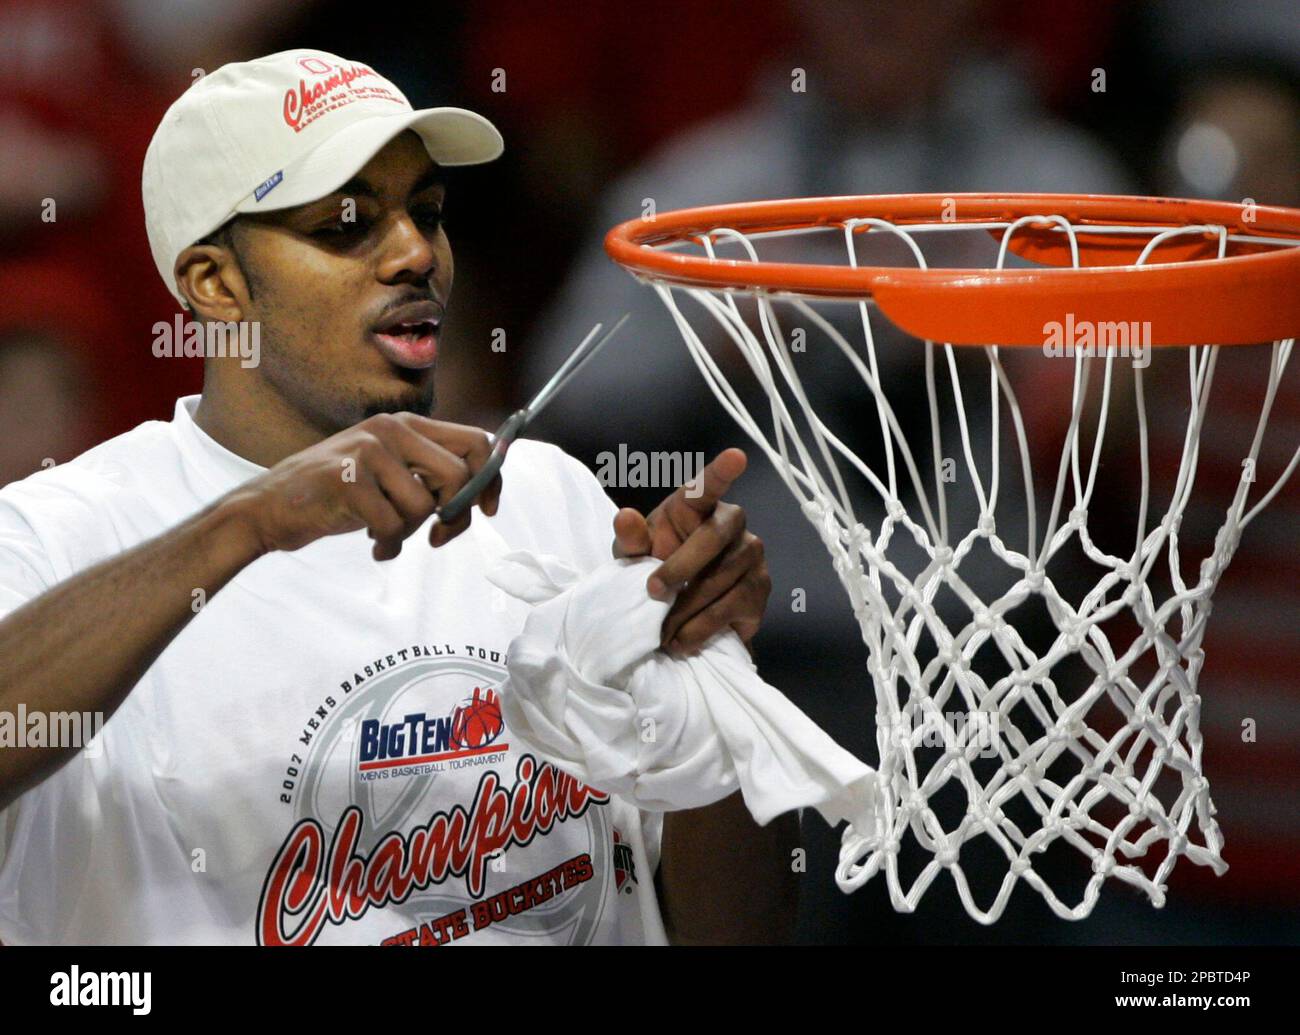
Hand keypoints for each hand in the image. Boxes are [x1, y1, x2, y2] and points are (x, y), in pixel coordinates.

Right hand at [223, 413, 501, 560]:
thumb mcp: (390, 473)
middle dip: (455, 516)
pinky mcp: (347, 479)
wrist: (270, 507)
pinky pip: (392, 525)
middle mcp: (390, 429)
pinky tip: (371, 544)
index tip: (488, 510)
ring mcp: (367, 451)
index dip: (491, 479)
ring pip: (423, 506)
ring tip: (383, 534)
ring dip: (408, 533)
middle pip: (459, 475)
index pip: (476, 441)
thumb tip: (481, 492)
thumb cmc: (338, 496)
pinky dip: (387, 545)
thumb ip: (429, 474)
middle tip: (436, 537)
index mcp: (407, 425)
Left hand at [613, 448, 769, 653]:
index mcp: (695, 507)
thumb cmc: (654, 569)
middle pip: (713, 537)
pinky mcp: (760, 588)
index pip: (708, 486)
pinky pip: (731, 607)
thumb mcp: (633, 557)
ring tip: (662, 629)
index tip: (736, 456)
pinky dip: (701, 627)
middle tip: (652, 592)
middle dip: (680, 567)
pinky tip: (683, 639)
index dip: (721, 471)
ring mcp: (752, 555)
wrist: (675, 615)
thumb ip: (630, 539)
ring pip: (721, 578)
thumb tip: (625, 516)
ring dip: (686, 607)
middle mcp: (732, 523)